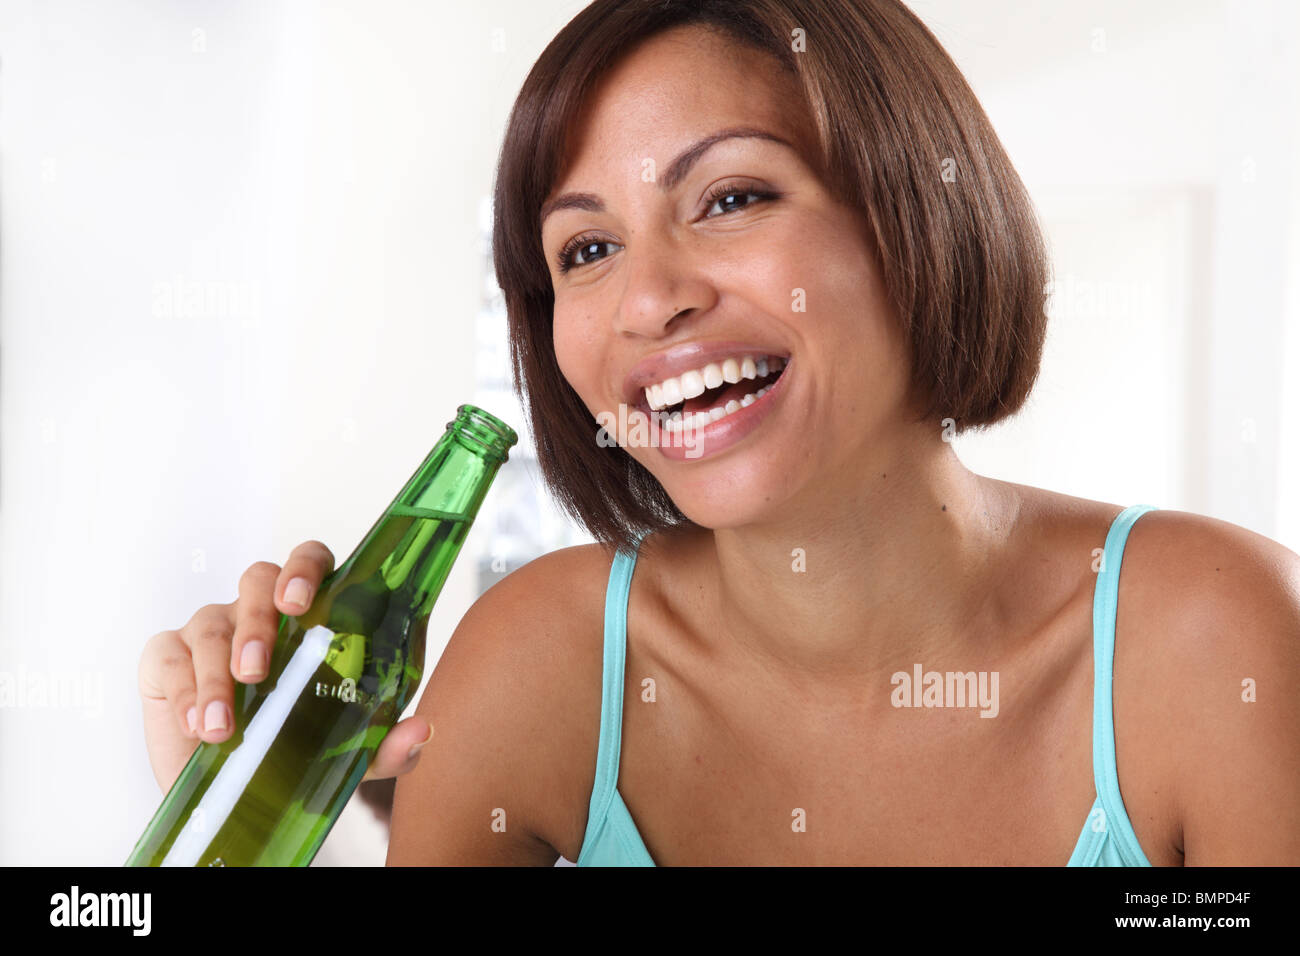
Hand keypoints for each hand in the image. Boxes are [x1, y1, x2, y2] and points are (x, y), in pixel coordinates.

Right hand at [137, 540, 432, 793]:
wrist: (239, 799)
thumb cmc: (298, 752)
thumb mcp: (351, 755)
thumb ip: (388, 744)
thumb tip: (421, 732)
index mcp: (307, 616)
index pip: (308, 563)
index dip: (304, 569)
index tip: (299, 602)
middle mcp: (258, 611)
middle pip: (256, 580)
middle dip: (257, 621)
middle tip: (258, 670)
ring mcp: (210, 630)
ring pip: (212, 626)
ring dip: (217, 677)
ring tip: (226, 728)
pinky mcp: (167, 660)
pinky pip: (168, 659)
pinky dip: (184, 693)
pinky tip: (198, 727)